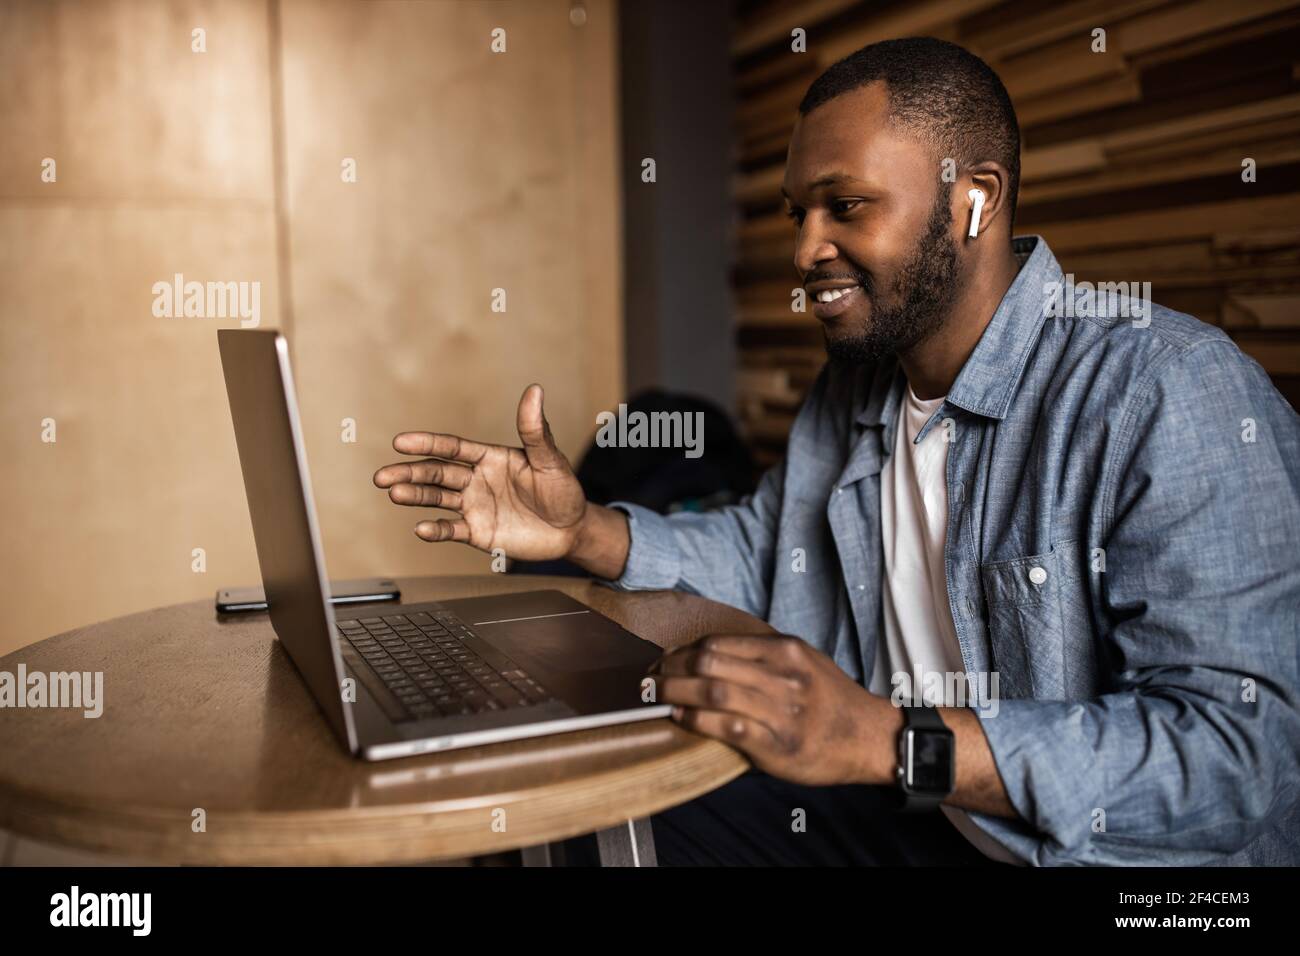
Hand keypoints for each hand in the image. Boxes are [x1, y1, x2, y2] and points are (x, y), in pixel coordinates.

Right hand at [372, 384, 588, 560]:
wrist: (571, 529)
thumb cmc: (563, 490)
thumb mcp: (550, 460)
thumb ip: (535, 430)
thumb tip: (535, 391)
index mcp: (489, 457)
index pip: (452, 448)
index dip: (427, 444)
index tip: (400, 442)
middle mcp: (476, 480)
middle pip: (437, 473)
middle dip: (409, 472)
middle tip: (383, 476)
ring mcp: (475, 506)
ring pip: (437, 499)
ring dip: (415, 496)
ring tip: (394, 493)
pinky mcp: (479, 532)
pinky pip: (453, 529)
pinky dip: (436, 529)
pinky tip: (421, 528)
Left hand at [652, 634, 901, 786]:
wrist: (869, 738)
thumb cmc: (832, 700)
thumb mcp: (804, 661)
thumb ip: (763, 656)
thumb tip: (707, 656)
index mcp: (785, 651)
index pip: (718, 643)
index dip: (681, 651)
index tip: (664, 659)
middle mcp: (782, 676)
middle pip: (709, 663)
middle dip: (670, 669)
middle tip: (650, 678)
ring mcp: (780, 710)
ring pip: (712, 692)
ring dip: (674, 693)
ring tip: (655, 696)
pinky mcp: (776, 744)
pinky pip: (725, 727)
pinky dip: (695, 720)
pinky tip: (680, 718)